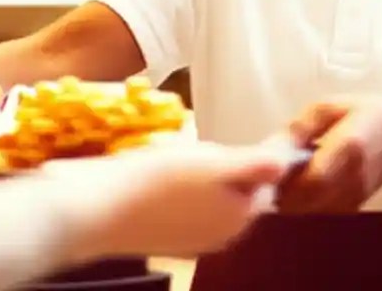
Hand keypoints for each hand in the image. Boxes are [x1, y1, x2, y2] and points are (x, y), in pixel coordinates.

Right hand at [41, 142, 287, 259]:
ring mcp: (190, 241)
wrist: (94, 211)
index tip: (233, 139)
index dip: (254, 158)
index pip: (266, 183)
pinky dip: (176, 194)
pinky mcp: (163, 240)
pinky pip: (183, 211)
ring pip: (209, 202)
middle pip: (238, 194)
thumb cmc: (154, 180)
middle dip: (227, 170)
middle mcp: (221, 235)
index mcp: (239, 216)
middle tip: (199, 148)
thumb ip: (252, 164)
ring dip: (202, 181)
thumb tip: (288, 163)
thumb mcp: (209, 161)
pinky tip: (155, 178)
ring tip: (175, 159)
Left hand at [276, 96, 381, 213]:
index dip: (286, 180)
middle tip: (272, 175)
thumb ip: (299, 127)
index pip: (313, 179)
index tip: (270, 169)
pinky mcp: (357, 205)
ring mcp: (357, 195)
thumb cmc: (365, 113)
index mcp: (348, 147)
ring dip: (293, 200)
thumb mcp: (328, 107)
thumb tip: (272, 147)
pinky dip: (307, 203)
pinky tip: (305, 183)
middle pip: (309, 200)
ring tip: (288, 177)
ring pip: (313, 210)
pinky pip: (323, 211)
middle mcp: (354, 177)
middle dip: (283, 193)